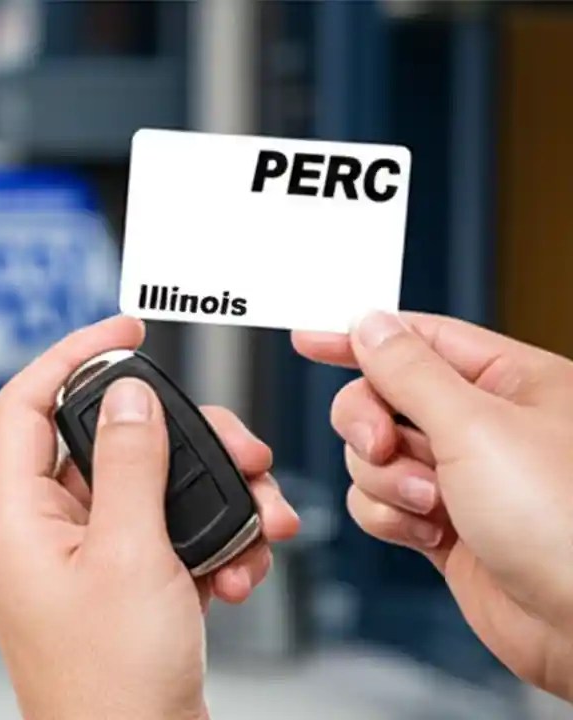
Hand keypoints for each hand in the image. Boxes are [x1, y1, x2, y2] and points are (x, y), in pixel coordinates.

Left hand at [0, 316, 300, 719]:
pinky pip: (165, 536)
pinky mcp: (120, 589)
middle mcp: (41, 535)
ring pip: (148, 490)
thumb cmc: (112, 689)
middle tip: (237, 446)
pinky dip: (210, 541)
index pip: (25, 403)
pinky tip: (241, 567)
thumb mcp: (131, 555)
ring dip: (211, 496)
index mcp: (17, 518)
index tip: (125, 328)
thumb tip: (124, 393)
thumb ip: (129, 463)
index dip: (72, 353)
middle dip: (180, 440)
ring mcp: (81, 564)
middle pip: (104, 443)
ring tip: (262, 517)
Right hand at [294, 311, 572, 699]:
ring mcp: (464, 478)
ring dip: (386, 481)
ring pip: (375, 456)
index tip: (311, 339)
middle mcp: (487, 426)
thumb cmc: (565, 525)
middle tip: (380, 445)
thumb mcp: (475, 427)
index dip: (363, 338)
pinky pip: (382, 503)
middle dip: (369, 424)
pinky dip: (389, 518)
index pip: (420, 338)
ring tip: (429, 503)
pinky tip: (426, 533)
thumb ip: (410, 371)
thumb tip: (371, 326)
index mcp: (511, 382)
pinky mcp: (443, 526)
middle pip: (384, 398)